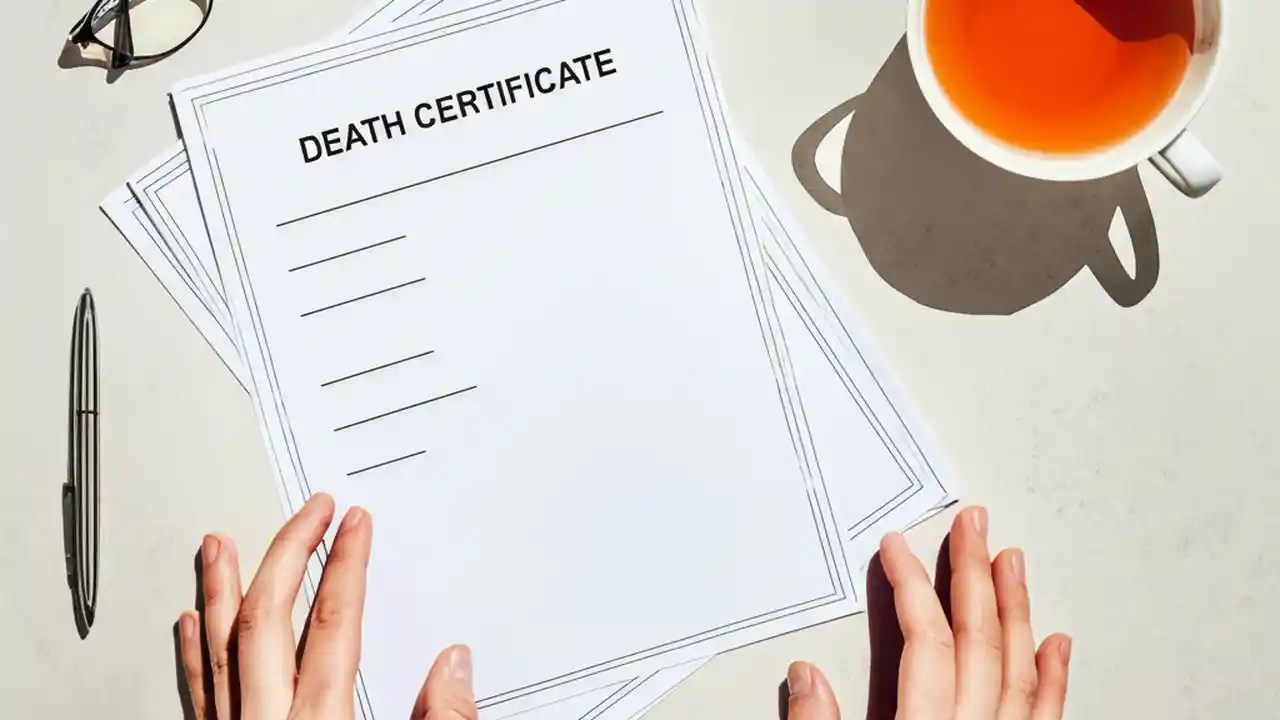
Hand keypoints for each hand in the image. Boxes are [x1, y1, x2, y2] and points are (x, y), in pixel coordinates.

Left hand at [175, 493, 479, 718]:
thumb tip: (455, 665)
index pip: (334, 625)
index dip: (347, 566)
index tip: (354, 525)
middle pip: (269, 621)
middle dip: (288, 554)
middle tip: (309, 514)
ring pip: (221, 649)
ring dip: (222, 590)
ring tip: (219, 547)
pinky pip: (198, 692)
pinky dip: (196, 652)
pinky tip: (194, 620)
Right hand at [785, 506, 1071, 719]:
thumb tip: (804, 675)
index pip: (926, 643)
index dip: (911, 588)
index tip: (895, 547)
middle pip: (980, 643)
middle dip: (973, 576)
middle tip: (973, 526)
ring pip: (1018, 670)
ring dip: (1015, 609)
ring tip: (1011, 561)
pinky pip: (1046, 715)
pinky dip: (1053, 676)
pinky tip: (1055, 643)